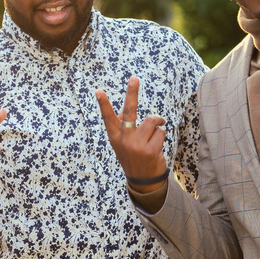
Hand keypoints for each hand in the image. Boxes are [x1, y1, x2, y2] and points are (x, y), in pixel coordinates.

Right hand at [95, 77, 166, 192]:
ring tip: (154, 134)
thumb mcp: (123, 143)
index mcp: (115, 136)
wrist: (143, 180)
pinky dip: (161, 136)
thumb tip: (128, 106)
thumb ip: (123, 126)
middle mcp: (124, 139)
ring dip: (157, 125)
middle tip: (134, 78)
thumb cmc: (133, 155)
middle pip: (130, 111)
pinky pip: (161, 132)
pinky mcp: (150, 150)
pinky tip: (156, 146)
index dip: (104, 104)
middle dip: (132, 93)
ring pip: (153, 121)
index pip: (108, 117)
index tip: (98, 91)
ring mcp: (137, 145)